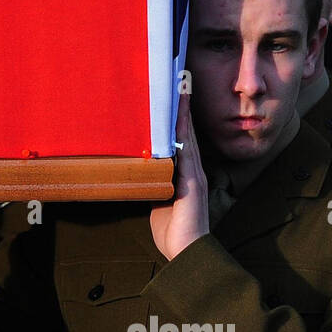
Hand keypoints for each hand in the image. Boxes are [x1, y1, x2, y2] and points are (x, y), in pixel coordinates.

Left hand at [149, 91, 209, 259]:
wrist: (186, 253)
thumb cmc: (172, 230)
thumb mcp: (156, 201)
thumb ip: (151, 183)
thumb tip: (137, 170)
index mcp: (183, 173)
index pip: (179, 138)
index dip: (175, 116)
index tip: (169, 92)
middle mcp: (191, 170)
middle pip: (185, 130)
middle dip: (181, 105)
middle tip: (176, 78)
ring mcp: (194, 175)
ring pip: (187, 136)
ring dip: (183, 112)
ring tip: (179, 87)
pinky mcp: (192, 183)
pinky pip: (187, 153)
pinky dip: (183, 133)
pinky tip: (179, 118)